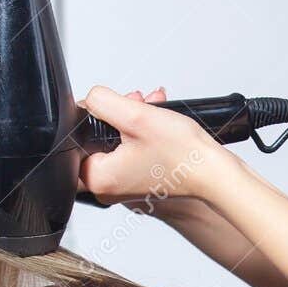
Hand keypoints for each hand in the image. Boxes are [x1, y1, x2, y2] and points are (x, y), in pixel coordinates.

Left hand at [77, 85, 214, 210]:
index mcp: (99, 178)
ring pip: (113, 143)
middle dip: (113, 115)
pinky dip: (137, 135)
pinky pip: (127, 152)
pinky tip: (153, 121)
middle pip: (93, 140)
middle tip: (132, 104)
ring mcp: (122, 186)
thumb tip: (91, 98)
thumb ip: (103, 101)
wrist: (213, 172)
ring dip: (128, 121)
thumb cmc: (184, 155)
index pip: (74, 139)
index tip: (111, 107)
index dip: (91, 115)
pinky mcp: (137, 181)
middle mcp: (107, 188)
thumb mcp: (137, 116)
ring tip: (148, 108)